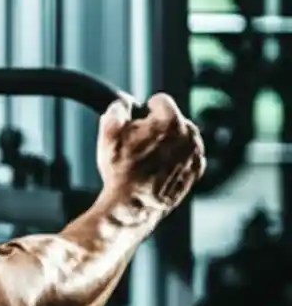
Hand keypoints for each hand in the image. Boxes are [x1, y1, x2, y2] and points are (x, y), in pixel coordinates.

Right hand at [97, 93, 204, 213]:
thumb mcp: (108, 134)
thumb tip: (123, 105)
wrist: (133, 205)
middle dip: (158, 127)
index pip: (160, 100)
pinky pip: (188, 155)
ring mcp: (195, 153)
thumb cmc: (121, 171)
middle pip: (174, 119)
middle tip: (140, 144)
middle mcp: (189, 134)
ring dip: (169, 142)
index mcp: (170, 121)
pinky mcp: (196, 170)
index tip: (137, 122)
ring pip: (182, 137)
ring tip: (149, 158)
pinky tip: (159, 168)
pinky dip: (177, 158)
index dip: (145, 110)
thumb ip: (117, 109)